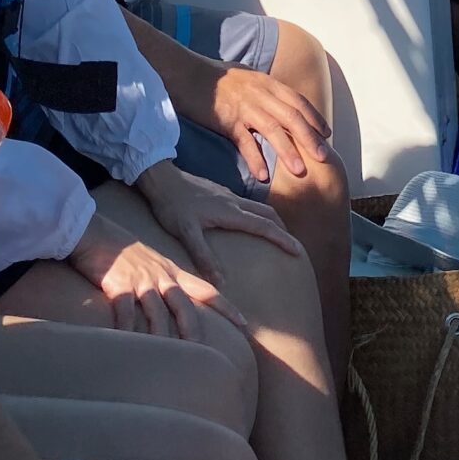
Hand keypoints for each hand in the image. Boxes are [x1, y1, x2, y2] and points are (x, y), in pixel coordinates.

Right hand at [66, 222, 246, 342]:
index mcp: (173, 272)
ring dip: (163, 337)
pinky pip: (124, 312)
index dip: (226, 307)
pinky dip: (125, 330)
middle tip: (205, 355)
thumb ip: (168, 281)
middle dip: (195, 330)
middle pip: (184, 306)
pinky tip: (126, 346)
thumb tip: (178, 303)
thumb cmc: (123, 251)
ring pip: (157, 313)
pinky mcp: (119, 285)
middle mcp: (161, 277)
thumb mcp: (154, 262)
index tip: (244, 323)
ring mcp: (141, 281)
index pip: (206, 290)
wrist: (96, 232)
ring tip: (170, 360)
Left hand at [132, 160, 300, 286]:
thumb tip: (221, 281)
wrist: (161, 178)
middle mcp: (234, 202)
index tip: (297, 251)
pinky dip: (258, 215)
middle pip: (268, 214)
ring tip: (276, 235)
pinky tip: (249, 223)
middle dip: (283, 229)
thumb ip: (203, 255)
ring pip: (258, 207)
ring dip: (272, 221)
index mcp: (230, 212)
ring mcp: (227, 195)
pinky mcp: (219, 192)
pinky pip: (247, 204)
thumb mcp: (185, 232)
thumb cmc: (171, 205)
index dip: (282, 239)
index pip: (264, 227)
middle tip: (292, 245)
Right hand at [208, 63, 331, 184]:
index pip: (298, 101)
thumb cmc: (216, 78)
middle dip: (310, 138)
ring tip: (300, 172)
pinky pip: (245, 142)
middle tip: (324, 158)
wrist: (187, 74)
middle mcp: (261, 93)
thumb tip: (279, 101)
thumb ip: (265, 89)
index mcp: (267, 83)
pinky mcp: (227, 120)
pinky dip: (255, 159)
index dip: (314, 118)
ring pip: (273, 130)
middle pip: (292, 117)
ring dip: (288, 152)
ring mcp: (245, 106)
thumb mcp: (247, 77)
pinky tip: (263, 176)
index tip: (327, 134)